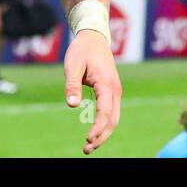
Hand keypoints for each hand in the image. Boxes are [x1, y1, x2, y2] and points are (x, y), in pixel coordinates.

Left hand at [62, 29, 121, 155]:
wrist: (94, 37)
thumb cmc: (82, 50)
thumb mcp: (72, 65)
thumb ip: (72, 85)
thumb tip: (72, 106)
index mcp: (106, 84)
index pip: (105, 112)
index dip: (98, 128)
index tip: (88, 139)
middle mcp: (115, 90)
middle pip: (113, 120)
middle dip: (101, 136)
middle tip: (86, 149)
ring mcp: (115, 91)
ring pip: (113, 118)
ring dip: (103, 133)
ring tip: (89, 146)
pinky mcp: (111, 92)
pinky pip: (111, 113)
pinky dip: (104, 125)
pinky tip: (94, 133)